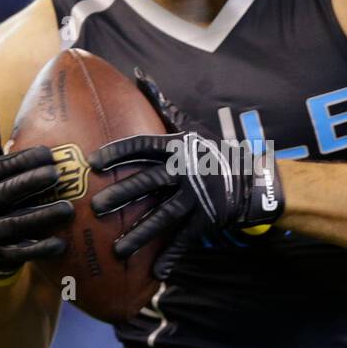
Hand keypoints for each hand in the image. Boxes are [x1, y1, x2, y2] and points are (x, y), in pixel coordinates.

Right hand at [0, 88, 73, 282]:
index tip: (50, 154)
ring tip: (70, 210)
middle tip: (59, 175)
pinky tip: (62, 244)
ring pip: (14, 225)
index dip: (21, 161)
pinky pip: (20, 254)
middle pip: (4, 195)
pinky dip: (40, 250)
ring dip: (42, 217)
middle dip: (30, 184)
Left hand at [88, 68, 284, 279]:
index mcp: (178, 147)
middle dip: (122, 195)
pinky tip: (156, 272)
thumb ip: (161, 105)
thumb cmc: (213, 151)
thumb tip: (138, 75)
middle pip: (149, 182)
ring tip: (117, 250)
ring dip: (140, 235)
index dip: (119, 153)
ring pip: (163, 217)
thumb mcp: (189, 127)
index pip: (143, 146)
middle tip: (96, 207)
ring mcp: (197, 197)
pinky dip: (171, 256)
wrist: (252, 179)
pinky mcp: (206, 219)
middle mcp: (186, 170)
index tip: (94, 162)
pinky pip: (185, 240)